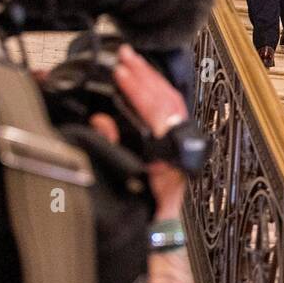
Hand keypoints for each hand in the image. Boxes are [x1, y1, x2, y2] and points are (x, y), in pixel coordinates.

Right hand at [89, 45, 189, 219]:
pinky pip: (169, 109)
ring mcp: (180, 141)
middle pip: (167, 99)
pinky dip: (155, 91)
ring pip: (171, 101)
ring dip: (150, 79)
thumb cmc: (144, 208)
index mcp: (171, 151)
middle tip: (124, 55)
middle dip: (145, 74)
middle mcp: (180, 143)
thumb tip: (103, 120)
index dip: (139, 88)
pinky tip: (142, 80)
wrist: (157, 227)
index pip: (158, 110)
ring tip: (131, 60)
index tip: (121, 71)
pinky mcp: (175, 142)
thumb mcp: (124, 181)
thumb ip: (112, 150)